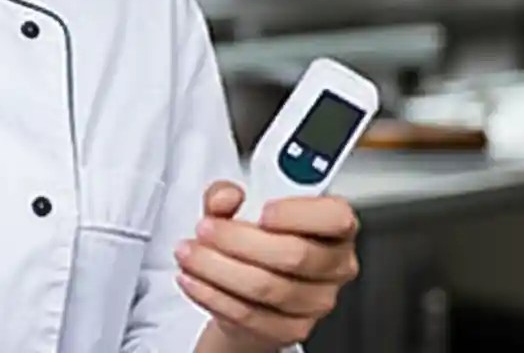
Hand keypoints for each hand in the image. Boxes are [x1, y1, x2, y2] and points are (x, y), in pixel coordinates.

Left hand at [177, 181, 360, 352]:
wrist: (247, 291)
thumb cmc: (253, 239)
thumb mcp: (235, 207)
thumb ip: (226, 195)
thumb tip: (224, 197)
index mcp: (333, 226)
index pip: (335, 217)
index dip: (298, 214)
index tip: (262, 210)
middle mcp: (334, 265)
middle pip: (295, 255)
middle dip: (239, 240)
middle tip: (205, 230)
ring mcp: (317, 301)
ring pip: (268, 287)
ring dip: (218, 269)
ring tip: (189, 254)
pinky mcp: (292, 329)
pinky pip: (249, 315)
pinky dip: (213, 295)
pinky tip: (193, 279)